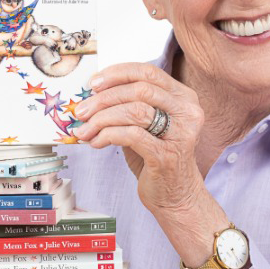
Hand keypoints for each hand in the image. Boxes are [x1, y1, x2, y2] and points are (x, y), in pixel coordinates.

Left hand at [72, 62, 204, 214]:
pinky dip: (107, 135)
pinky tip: (96, 142)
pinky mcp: (167, 155)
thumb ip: (131, 104)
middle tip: (82, 110)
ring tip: (85, 130)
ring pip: (135, 111)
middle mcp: (187, 112)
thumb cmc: (158, 157)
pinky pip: (131, 136)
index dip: (117, 74)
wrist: (175, 195)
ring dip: (102, 118)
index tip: (93, 83)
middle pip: (140, 90)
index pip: (148, 73)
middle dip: (104, 98)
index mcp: (184, 98)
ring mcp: (180, 134)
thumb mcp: (148, 124)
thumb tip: (93, 92)